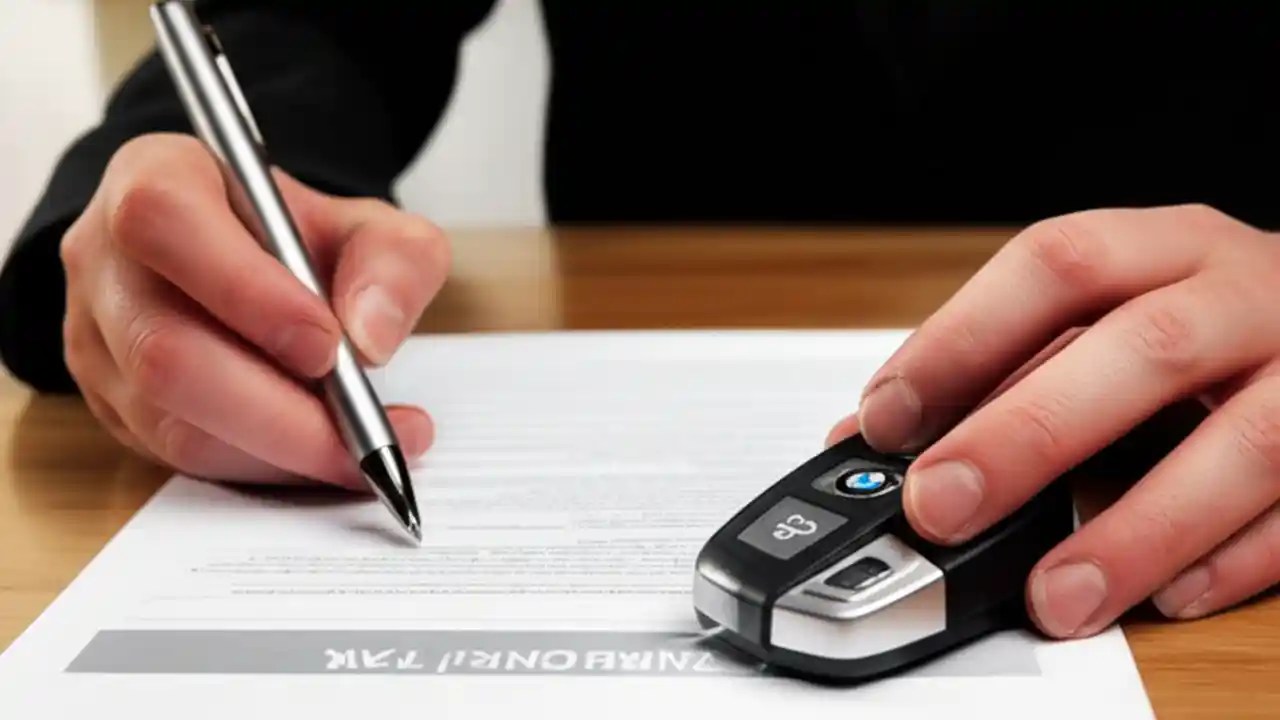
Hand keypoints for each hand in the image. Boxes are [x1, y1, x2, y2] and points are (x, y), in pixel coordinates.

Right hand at [60, 134, 448, 487]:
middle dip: (276, 410)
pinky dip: (265, 466)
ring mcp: (99, 339)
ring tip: (364, 448)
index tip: (328, 345)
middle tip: (365, 430)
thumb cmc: (304, 237)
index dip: (244, 291)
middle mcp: (108, 259)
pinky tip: (325, 455)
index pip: (164, 222)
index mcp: (155, 175)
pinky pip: (182, 458)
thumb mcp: (370, 224)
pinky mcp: (116, 406)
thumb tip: (370, 337)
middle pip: (162, 350)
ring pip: (170, 420)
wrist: (262, 263)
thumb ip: (393, 262)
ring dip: (280, 450)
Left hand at [830, 204, 1279, 636]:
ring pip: (1240, 445)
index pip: (1055, 264)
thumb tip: (869, 437)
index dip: (963, 338)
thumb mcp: (1116, 315)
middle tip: (942, 505)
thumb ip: (1008, 369)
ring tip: (1053, 594)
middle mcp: (1244, 295)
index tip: (887, 415)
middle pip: (1139, 350)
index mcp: (1165, 249)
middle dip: (1028, 433)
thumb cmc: (1209, 323)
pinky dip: (1233, 561)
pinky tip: (1166, 595)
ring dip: (1135, 528)